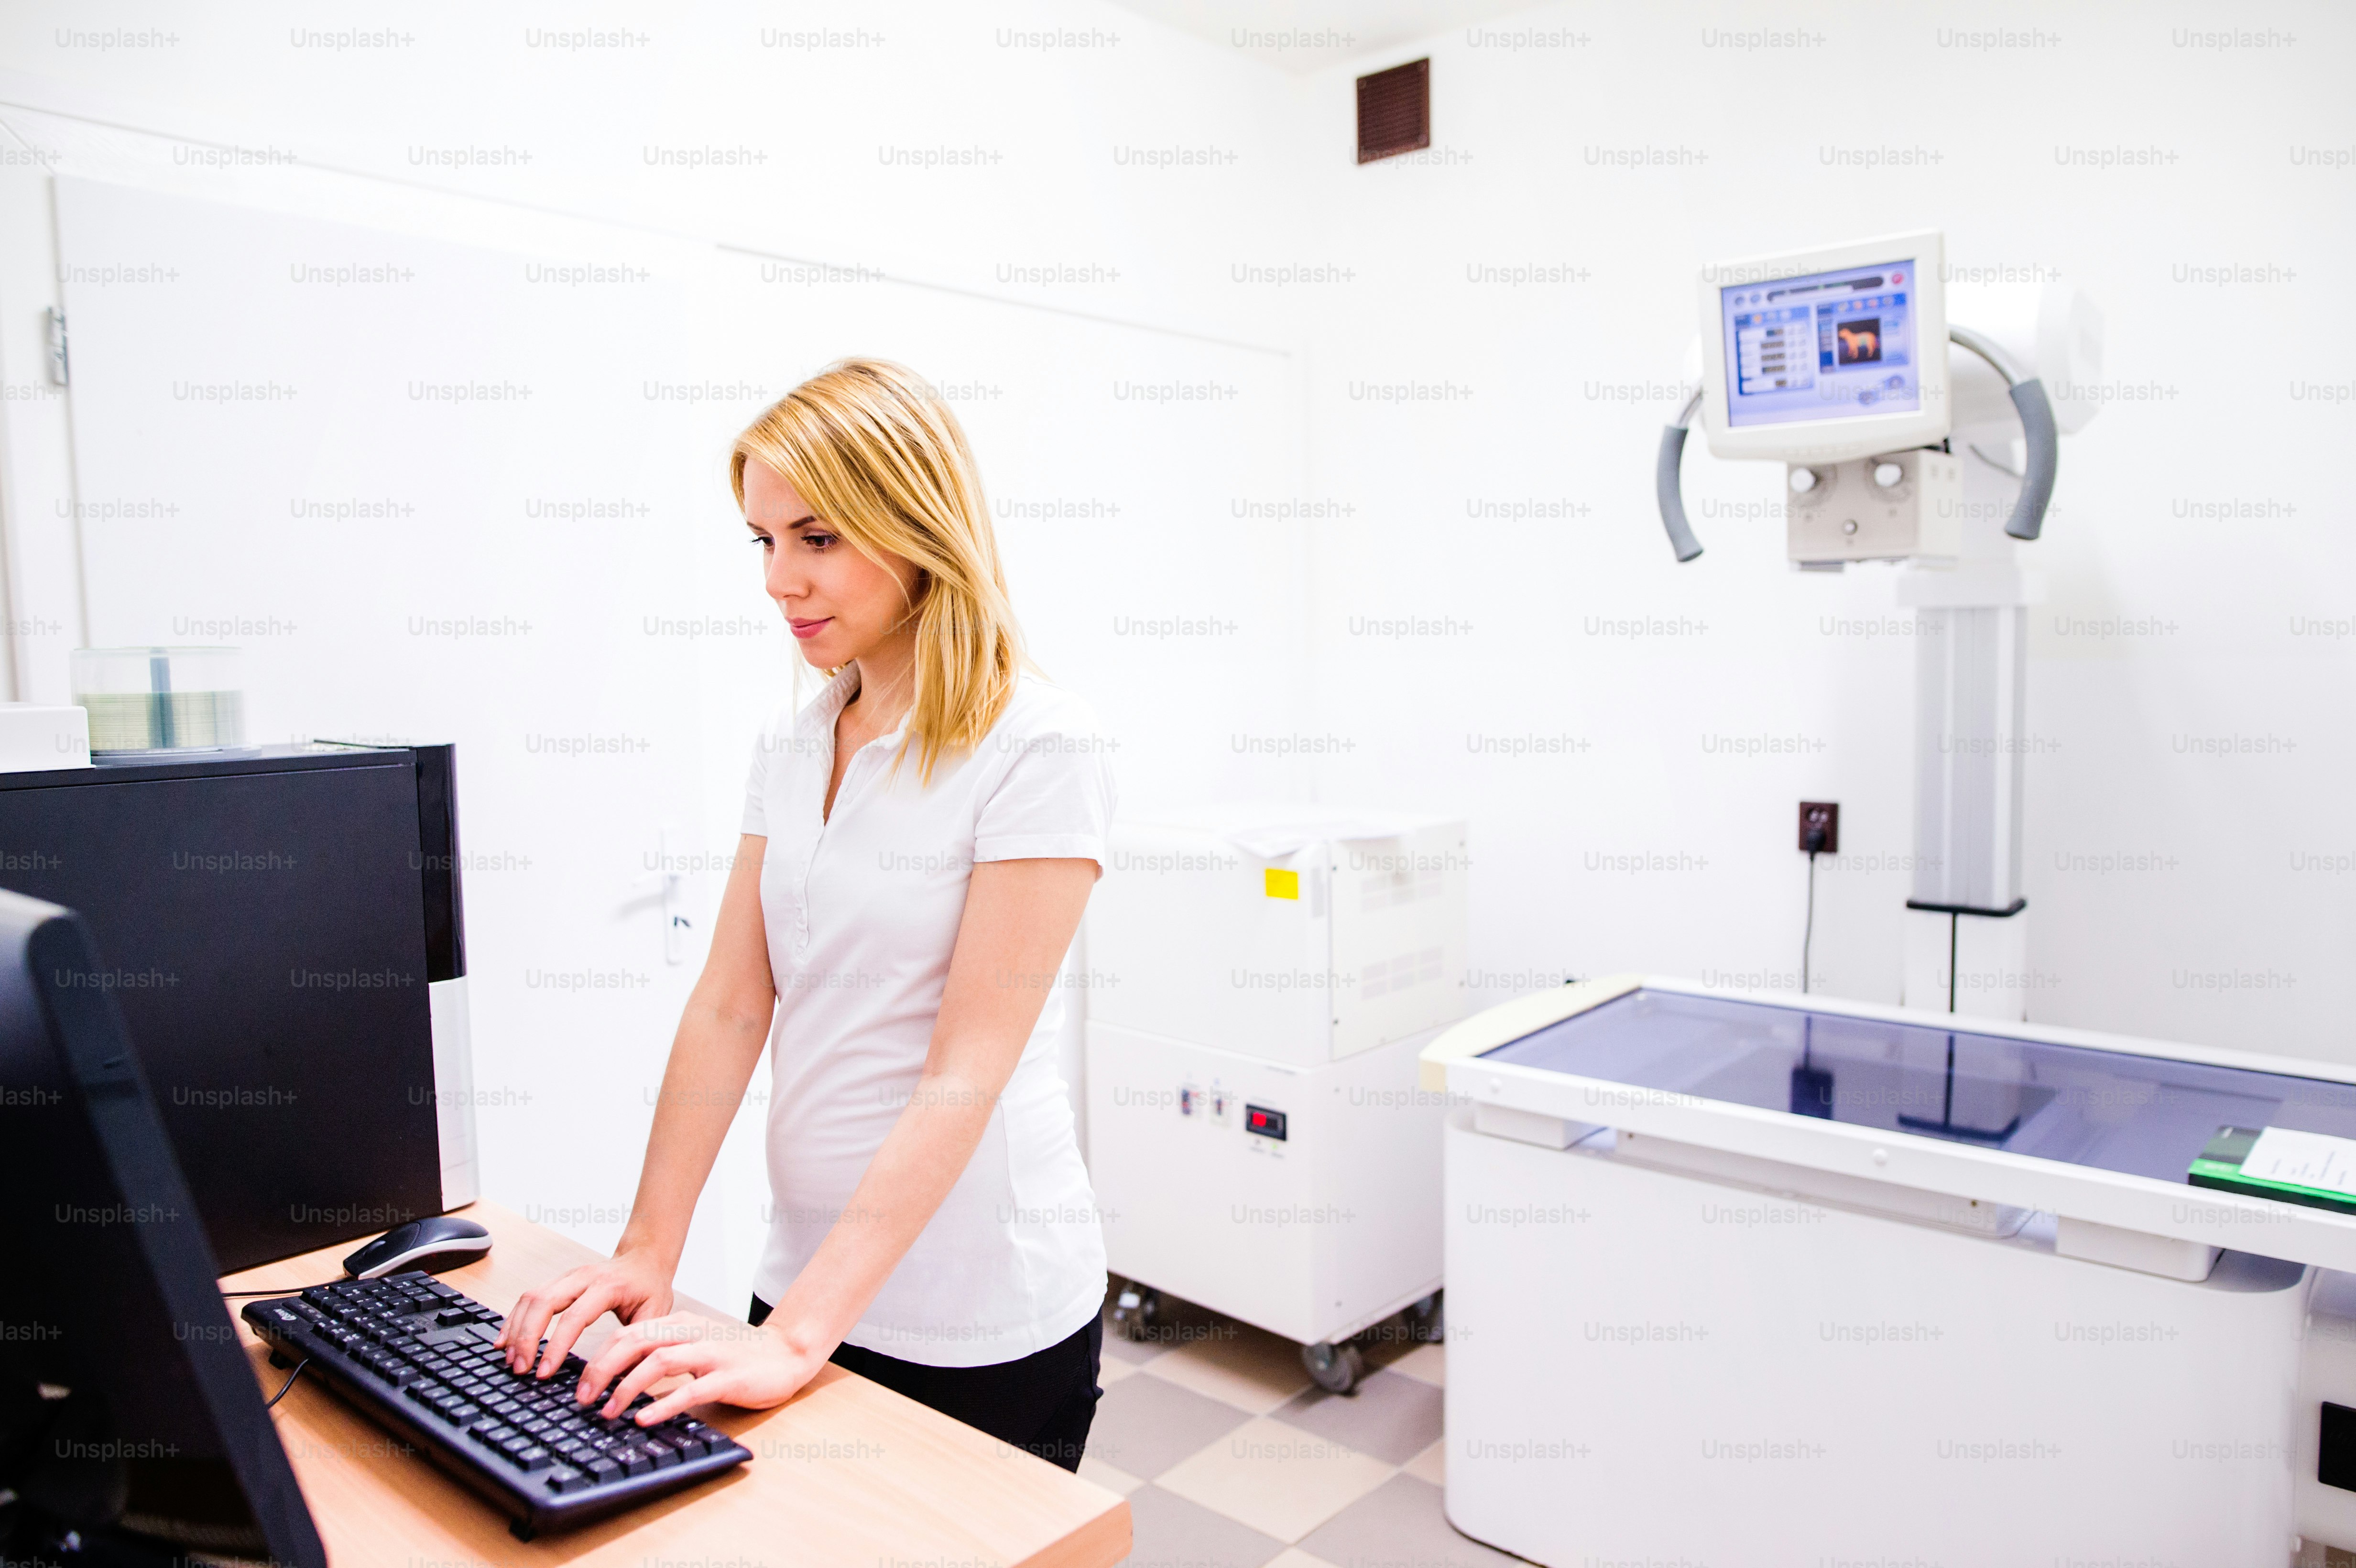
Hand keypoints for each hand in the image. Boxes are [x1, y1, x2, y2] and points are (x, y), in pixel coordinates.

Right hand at [494, 1249, 674, 1377]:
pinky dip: (514, 1319)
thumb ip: (639, 1346)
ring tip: (509, 1360)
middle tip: (520, 1369)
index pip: (575, 1317)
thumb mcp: (654, 1315)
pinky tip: (506, 1341)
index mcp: (608, 1286)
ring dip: (516, 1329)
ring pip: (531, 1297)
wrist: (645, 1258)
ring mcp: (567, 1276)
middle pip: (543, 1302)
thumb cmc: (649, 1288)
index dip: (557, 1346)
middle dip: (527, 1337)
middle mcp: (583, 1277)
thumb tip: (623, 1384)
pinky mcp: (558, 1281)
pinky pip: (529, 1297)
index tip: (544, 1372)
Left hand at [573, 1312, 825, 1426]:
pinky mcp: (728, 1376)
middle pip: (635, 1341)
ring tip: (608, 1411)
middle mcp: (692, 1333)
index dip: (598, 1357)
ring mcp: (711, 1353)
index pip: (628, 1333)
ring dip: (627, 1387)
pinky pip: (690, 1389)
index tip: (579, 1384)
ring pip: (658, 1361)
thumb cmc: (736, 1355)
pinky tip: (644, 1419)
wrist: (786, 1354)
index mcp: (681, 1324)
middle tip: (583, 1398)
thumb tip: (617, 1377)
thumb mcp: (693, 1347)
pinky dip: (663, 1404)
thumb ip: (662, 1354)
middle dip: (602, 1369)